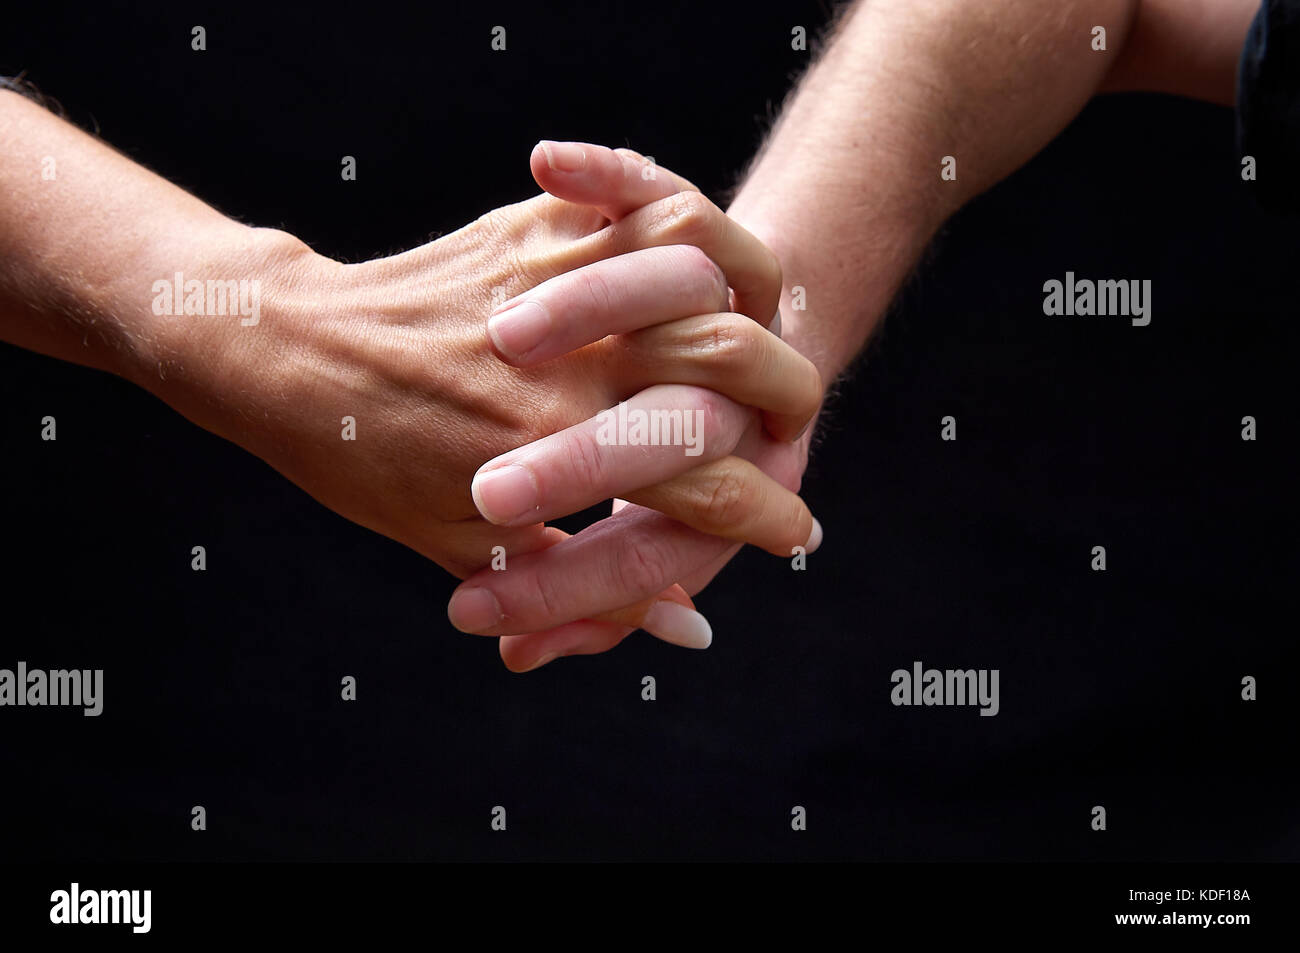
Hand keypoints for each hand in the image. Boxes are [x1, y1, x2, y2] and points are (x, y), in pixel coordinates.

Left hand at [150, 143, 818, 650]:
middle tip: (789, 433)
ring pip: (691, 269)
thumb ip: (582, 581)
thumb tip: (686, 627)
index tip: (790, 530)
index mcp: (548, 455)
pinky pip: (627, 199)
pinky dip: (667, 220)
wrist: (284, 356)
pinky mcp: (526, 227)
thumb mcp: (465, 547)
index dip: (764, 517)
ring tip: (754, 337)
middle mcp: (563, 366)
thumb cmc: (369, 466)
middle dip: (782, 404)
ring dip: (741, 308)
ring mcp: (547, 283)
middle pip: (727, 361)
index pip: (705, 487)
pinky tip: (685, 256)